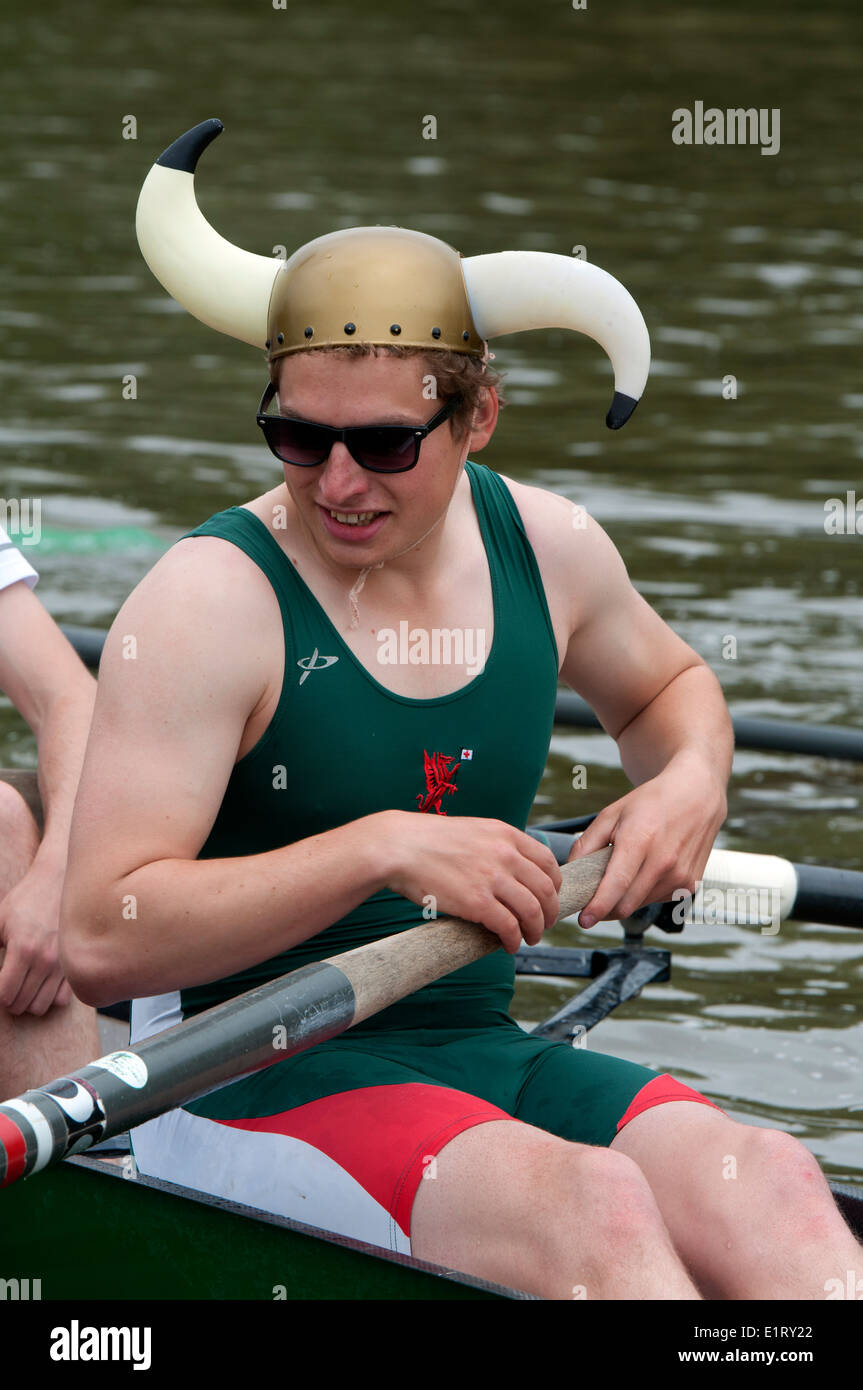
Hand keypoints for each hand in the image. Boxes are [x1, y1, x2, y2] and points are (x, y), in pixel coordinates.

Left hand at [0, 863, 71, 1014]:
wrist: (59, 882)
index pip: (5, 993)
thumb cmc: (26, 900)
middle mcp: (45, 960)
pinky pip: (62, 998)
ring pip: (42, 1006)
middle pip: (22, 1003)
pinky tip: (41, 984)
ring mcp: (63, 963)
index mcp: (24, 949)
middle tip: (6, 986)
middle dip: (9, 1000)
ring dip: (27, 1002)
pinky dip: (49, 997)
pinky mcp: (75, 963)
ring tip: (22, 987)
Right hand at [384, 812, 561, 952]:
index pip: (548, 861)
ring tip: (531, 938)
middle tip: (546, 924)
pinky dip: (515, 940)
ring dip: (537, 929)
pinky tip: (510, 945)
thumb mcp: (472, 830)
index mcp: (505, 834)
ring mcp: (492, 878)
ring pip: (533, 910)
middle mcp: (505, 853)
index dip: (555, 885)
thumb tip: (509, 869)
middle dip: (551, 911)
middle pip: (546, 889)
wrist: (398, 846)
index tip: (550, 898)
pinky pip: (509, 926)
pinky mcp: (477, 902)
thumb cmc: (427, 840)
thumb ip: (495, 845)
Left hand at [569, 753, 726, 927]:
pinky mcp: (690, 884)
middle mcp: (664, 862)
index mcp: (641, 841)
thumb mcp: (612, 814)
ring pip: (640, 905)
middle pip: (626, 905)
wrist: (697, 794)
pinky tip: (646, 870)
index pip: (616, 885)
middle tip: (592, 900)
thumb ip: (587, 844)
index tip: (583, 921)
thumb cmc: (650, 802)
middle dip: (604, 909)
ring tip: (623, 874)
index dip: (598, 907)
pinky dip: (643, 893)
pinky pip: (656, 899)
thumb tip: (570, 873)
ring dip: (624, 899)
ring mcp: (680, 876)